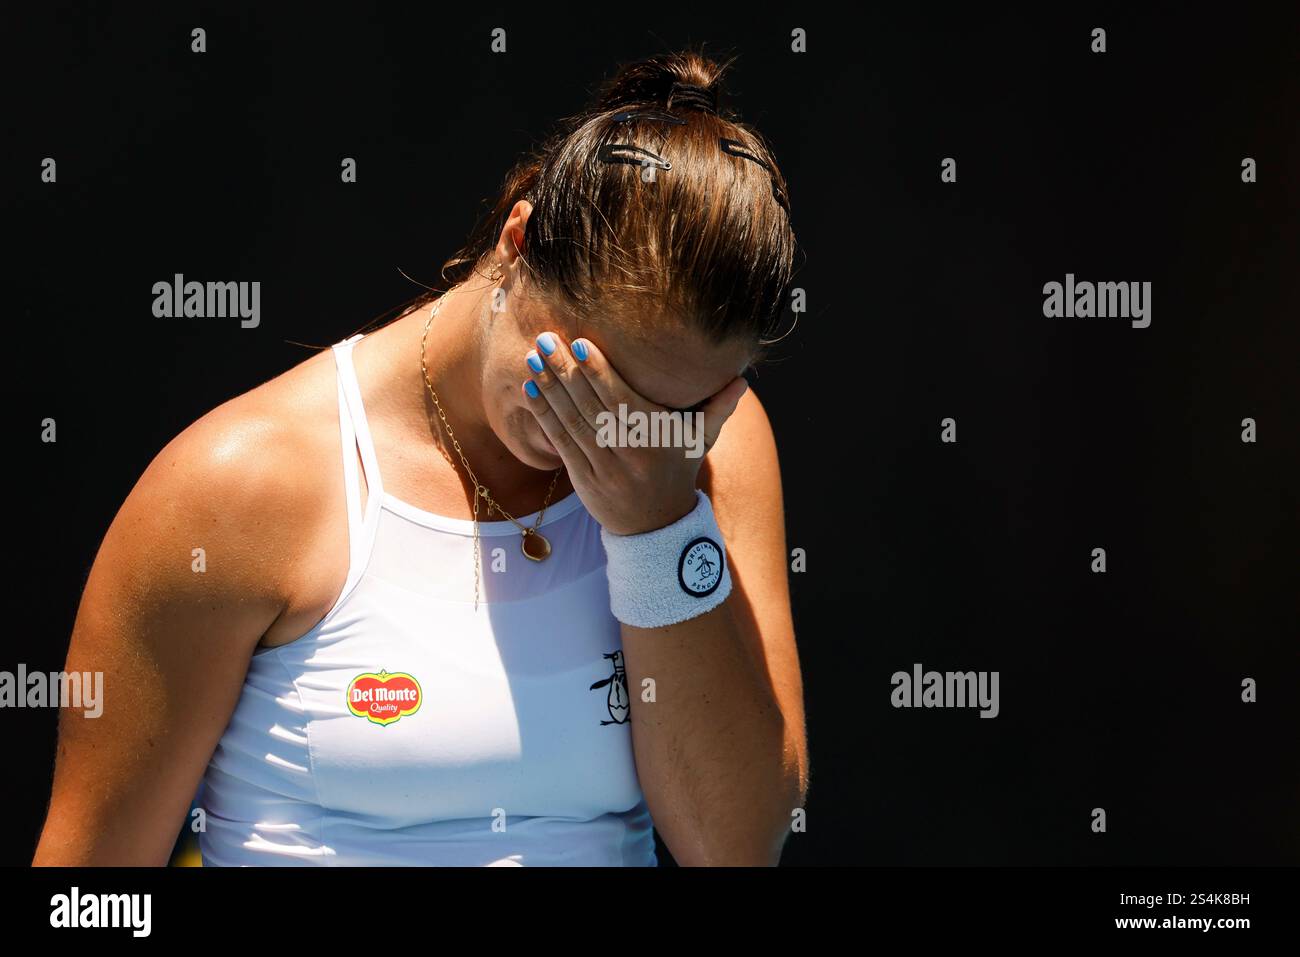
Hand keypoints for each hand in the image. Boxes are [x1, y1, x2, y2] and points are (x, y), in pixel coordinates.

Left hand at [521, 330, 748, 535]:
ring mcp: (603, 467)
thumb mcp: (699, 442)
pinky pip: (561, 442)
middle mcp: (628, 453)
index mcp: (656, 439)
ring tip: (533, 358)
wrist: (656, 528)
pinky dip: (544, 416)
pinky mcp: (583, 478)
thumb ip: (718, 409)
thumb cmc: (676, 471)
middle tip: (546, 339)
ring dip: (549, 388)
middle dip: (566, 371)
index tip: (581, 343)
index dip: (600, 373)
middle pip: (592, 406)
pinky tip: (531, 390)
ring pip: (572, 422)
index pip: (622, 400)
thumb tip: (743, 379)